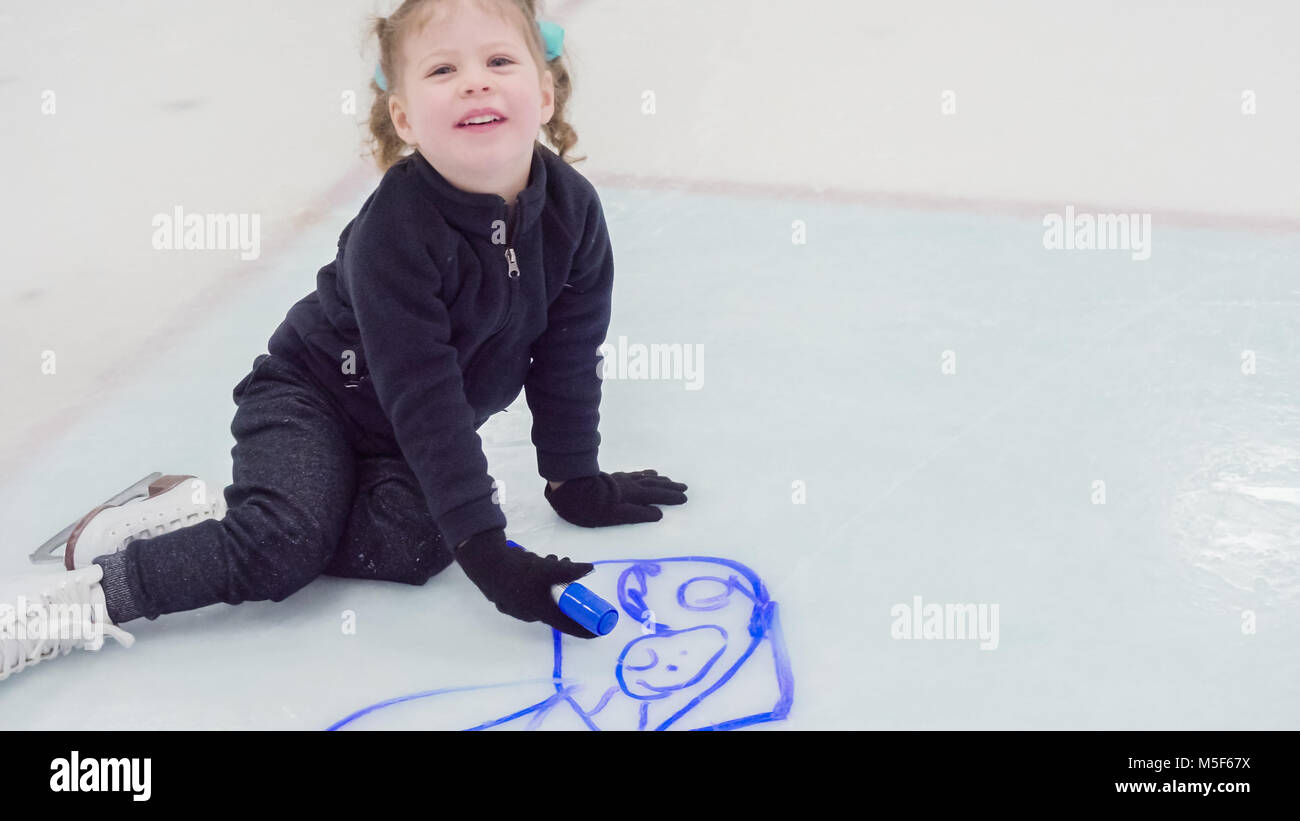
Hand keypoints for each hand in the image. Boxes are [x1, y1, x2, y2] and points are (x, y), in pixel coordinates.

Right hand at [453, 528, 597, 638]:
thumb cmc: (520, 571)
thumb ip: (571, 571)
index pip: (568, 626)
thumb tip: (590, 568)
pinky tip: (537, 562)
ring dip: (552, 580)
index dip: (584, 628)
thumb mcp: (550, 569)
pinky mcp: (507, 599)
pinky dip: (538, 581)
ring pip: (543, 597)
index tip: (598, 630)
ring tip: (555, 559)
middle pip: (557, 607)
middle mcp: (530, 614)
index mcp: (541, 613)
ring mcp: (517, 608)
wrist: (487, 564)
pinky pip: (530, 594)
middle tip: (572, 573)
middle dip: (567, 591)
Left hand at [544, 469, 687, 527]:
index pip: (656, 496)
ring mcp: (622, 480)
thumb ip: (638, 514)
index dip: (670, 497)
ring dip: (659, 480)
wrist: (571, 488)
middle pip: (654, 485)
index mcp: (632, 496)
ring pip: (645, 478)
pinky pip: (635, 474)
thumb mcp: (615, 516)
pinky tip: (648, 473)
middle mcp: (630, 485)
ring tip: (670, 481)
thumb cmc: (592, 507)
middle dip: (669, 487)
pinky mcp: (614, 478)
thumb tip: (659, 514)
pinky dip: (645, 474)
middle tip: (684, 488)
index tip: (684, 498)